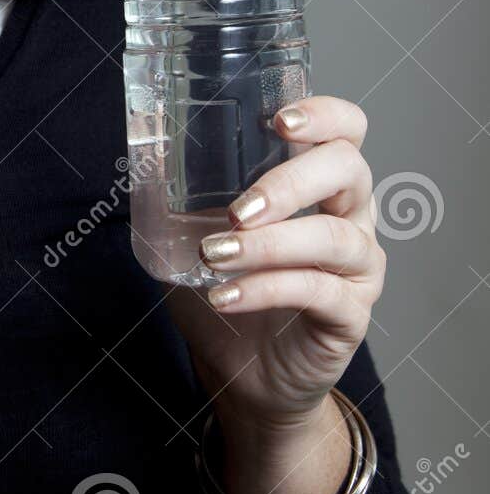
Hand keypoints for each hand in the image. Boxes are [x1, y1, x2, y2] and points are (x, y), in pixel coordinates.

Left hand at [164, 96, 385, 493]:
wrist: (245, 377)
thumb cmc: (229, 292)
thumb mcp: (196, 236)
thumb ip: (182, 196)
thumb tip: (138, 150)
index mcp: (323, 186)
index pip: (347, 131)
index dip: (325, 116)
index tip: (279, 121)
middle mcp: (352, 218)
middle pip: (349, 171)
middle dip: (288, 182)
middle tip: (236, 208)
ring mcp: (356, 269)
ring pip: (331, 236)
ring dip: (267, 243)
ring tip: (214, 254)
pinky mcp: (349, 316)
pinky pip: (317, 292)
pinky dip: (264, 289)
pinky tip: (223, 296)